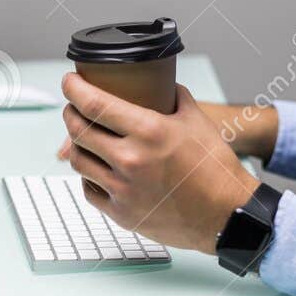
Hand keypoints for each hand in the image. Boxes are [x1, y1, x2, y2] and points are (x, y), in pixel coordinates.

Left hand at [55, 73, 257, 253]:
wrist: (226, 214)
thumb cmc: (214, 167)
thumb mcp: (197, 120)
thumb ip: (173, 97)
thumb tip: (157, 84)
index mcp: (149, 132)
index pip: (94, 104)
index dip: (73, 88)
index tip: (69, 81)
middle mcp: (131, 160)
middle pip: (79, 130)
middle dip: (70, 113)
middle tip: (74, 106)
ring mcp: (123, 190)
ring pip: (79, 160)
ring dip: (76, 144)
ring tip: (84, 136)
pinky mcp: (121, 214)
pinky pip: (89, 189)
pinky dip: (89, 175)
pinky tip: (97, 166)